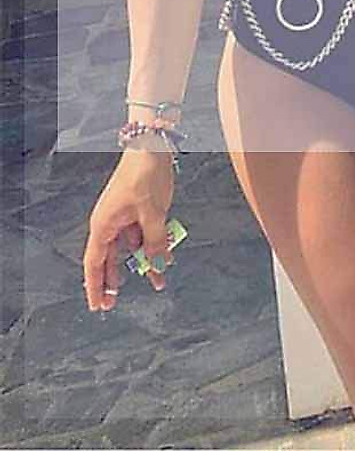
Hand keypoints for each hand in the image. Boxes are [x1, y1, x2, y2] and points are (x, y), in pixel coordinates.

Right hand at [83, 148, 174, 310]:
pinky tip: (164, 254)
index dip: (96, 286)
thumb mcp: (153, 213)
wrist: (151, 145)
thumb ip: (156, 241)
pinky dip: (149, 244)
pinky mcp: (136, 208)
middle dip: (113, 281)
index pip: (94, 264)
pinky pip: (140, 233)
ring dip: (140, 261)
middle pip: (108, 259)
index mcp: (103, 225)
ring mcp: (122, 215)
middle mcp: (109, 223)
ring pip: (128, 246)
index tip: (98, 305)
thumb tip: (160, 265)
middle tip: (114, 303)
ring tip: (154, 279)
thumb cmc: (145, 175)